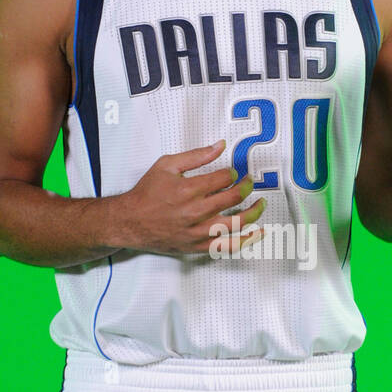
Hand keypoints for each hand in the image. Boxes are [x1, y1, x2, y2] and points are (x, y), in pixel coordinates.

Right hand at [114, 139, 265, 254]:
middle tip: (250, 182)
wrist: (130, 222)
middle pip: (234, 198)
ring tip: (261, 203)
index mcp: (190, 189)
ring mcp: (199, 231)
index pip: (224, 178)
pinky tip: (259, 232)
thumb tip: (220, 145)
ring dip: (254, 212)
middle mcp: (196, 211)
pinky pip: (228, 246)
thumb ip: (196, 156)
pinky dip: (247, 240)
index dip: (233, 173)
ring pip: (237, 223)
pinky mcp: (199, 246)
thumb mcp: (167, 165)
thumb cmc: (147, 193)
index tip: (234, 172)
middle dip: (246, 187)